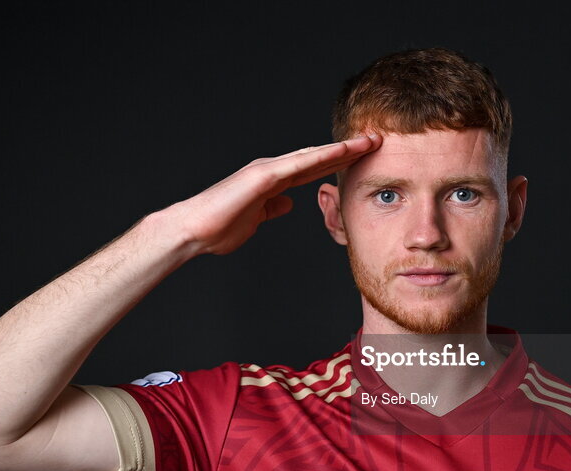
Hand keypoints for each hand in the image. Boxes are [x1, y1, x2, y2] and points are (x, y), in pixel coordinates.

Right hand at [170, 134, 381, 254]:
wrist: (193, 231)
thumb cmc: (219, 228)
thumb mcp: (256, 219)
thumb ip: (272, 209)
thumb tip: (288, 204)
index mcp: (274, 181)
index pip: (314, 169)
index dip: (339, 162)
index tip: (364, 158)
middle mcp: (273, 170)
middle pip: (318, 157)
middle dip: (348, 150)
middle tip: (377, 140)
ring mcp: (267, 170)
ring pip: (312, 156)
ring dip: (341, 148)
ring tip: (369, 141)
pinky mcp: (261, 176)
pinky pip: (297, 165)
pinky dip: (319, 158)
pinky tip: (339, 152)